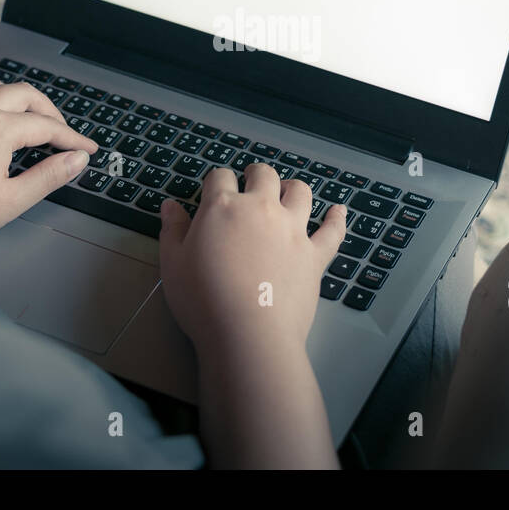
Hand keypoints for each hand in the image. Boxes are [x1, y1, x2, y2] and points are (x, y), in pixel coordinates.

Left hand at [0, 80, 97, 257]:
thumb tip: (75, 161)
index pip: (47, 126)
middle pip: (26, 95)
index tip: (87, 150)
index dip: (73, 139)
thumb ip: (47, 177)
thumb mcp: (8, 202)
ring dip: (24, 101)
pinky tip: (1, 124)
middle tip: (65, 136)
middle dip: (51, 113)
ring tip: (36, 124)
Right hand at [158, 163, 345, 357]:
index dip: (216, 181)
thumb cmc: (204, 302)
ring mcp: (293, 230)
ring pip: (300, 192)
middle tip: (251, 181)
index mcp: (223, 207)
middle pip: (264, 175)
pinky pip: (332, 230)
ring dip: (292, 188)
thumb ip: (173, 230)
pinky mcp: (315, 255)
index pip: (220, 177)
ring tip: (287, 192)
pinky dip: (337, 219)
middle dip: (256, 174)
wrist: (248, 335)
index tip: (214, 190)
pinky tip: (339, 211)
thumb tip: (170, 207)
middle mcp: (261, 209)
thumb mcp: (173, 265)